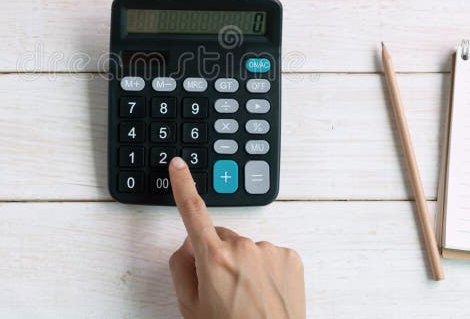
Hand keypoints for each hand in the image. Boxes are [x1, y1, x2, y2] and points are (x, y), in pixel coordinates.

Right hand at [168, 157, 305, 318]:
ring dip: (243, 265)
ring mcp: (270, 250)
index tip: (178, 165)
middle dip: (216, 254)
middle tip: (221, 288)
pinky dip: (265, 270)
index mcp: (213, 257)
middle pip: (220, 237)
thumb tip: (188, 246)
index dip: (182, 184)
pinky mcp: (290, 257)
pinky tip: (264, 294)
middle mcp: (243, 247)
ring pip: (246, 248)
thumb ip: (182, 267)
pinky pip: (269, 256)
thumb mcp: (190, 306)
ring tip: (246, 297)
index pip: (192, 211)